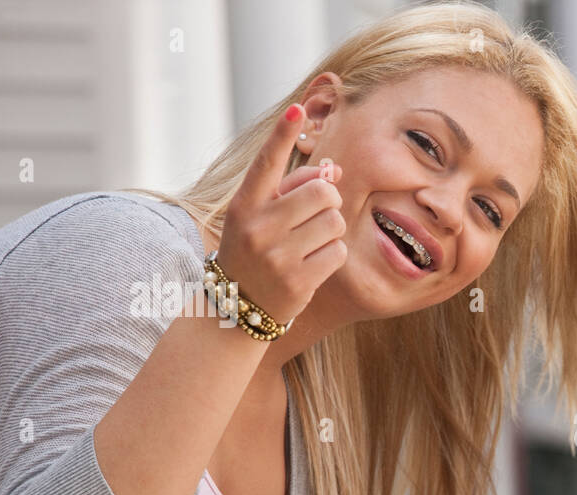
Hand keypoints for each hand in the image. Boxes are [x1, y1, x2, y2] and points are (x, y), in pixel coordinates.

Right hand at [215, 103, 347, 322]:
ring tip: (310, 242)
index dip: (282, 135)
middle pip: (321, 192)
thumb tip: (333, 170)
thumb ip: (293, 189)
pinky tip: (313, 263)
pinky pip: (339, 251)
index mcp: (245, 205)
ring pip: (334, 221)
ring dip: (331, 229)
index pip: (266, 163)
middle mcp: (258, 227)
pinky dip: (333, 254)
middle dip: (328, 199)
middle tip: (318, 212)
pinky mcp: (298, 280)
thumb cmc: (256, 249)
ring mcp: (278, 255)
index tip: (296, 108)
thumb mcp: (260, 216)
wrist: (238, 305)